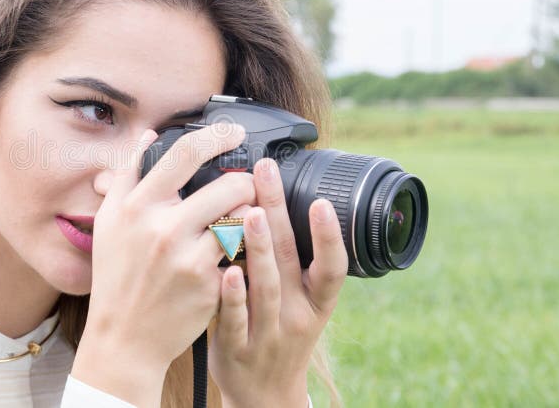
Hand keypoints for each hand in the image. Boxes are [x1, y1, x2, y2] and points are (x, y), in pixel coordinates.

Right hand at [73, 123, 256, 406]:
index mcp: (134, 206)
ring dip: (249, 213)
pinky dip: (244, 246)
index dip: (216, 136)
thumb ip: (128, 177)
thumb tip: (147, 136)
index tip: (234, 133)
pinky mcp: (207, 282)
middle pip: (226, 184)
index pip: (183, 153)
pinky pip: (240, 251)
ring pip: (240, 217)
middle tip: (246, 186)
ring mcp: (186, 256)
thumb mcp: (109, 223)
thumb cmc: (117, 277)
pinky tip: (238, 249)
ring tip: (244, 217)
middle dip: (245, 182)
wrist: (124, 339)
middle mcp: (159, 227)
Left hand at [209, 158, 347, 407]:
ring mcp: (267, 332)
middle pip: (291, 260)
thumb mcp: (300, 303)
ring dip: (259, 248)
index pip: (332, 268)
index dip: (330, 237)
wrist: (264, 394)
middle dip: (279, 212)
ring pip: (265, 287)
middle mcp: (297, 315)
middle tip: (266, 172)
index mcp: (317, 301)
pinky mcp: (237, 347)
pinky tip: (226, 270)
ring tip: (249, 213)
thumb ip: (289, 260)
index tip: (322, 200)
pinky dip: (232, 295)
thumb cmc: (280, 334)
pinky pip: (234, 318)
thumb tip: (271, 199)